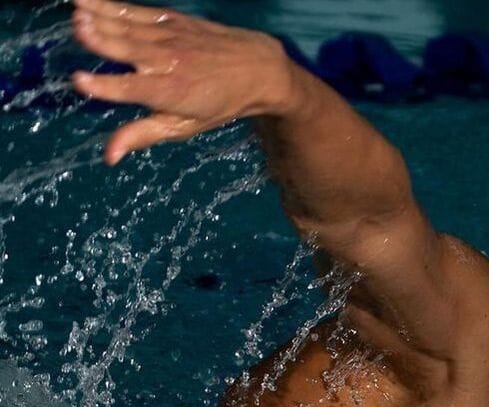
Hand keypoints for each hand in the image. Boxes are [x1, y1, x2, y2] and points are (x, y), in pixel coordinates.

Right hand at [71, 0, 298, 164]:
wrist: (259, 69)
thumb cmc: (218, 103)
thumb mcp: (184, 127)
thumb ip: (143, 135)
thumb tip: (108, 157)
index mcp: (171, 93)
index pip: (133, 90)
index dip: (106, 87)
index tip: (79, 81)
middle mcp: (169, 62)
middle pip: (130, 50)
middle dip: (103, 39)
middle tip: (78, 29)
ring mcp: (171, 38)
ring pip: (130, 27)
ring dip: (101, 17)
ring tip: (76, 12)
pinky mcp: (172, 20)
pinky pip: (138, 12)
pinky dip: (112, 5)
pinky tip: (86, 0)